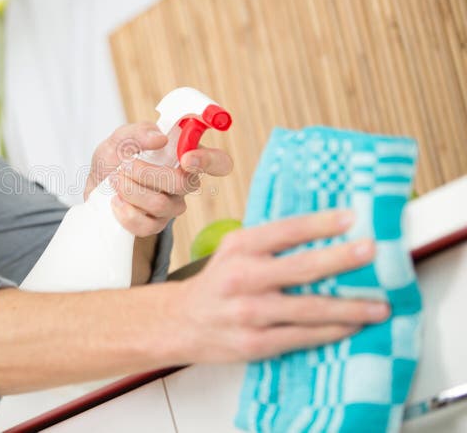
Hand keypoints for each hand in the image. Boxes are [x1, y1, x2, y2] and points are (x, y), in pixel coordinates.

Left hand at [84, 122, 232, 236]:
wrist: (96, 187)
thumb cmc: (116, 159)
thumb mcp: (121, 138)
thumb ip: (139, 132)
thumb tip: (160, 138)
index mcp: (185, 156)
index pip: (219, 162)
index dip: (209, 161)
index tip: (186, 158)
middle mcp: (184, 182)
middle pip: (183, 184)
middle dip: (147, 173)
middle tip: (125, 165)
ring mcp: (171, 206)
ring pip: (160, 204)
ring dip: (131, 190)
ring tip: (116, 180)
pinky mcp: (155, 225)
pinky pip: (146, 225)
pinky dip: (125, 211)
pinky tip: (116, 201)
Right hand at [172, 209, 389, 362]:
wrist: (181, 322)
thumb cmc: (218, 284)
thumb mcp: (234, 251)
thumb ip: (271, 243)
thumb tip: (328, 233)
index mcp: (239, 247)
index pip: (285, 230)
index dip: (320, 223)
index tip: (352, 218)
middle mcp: (242, 277)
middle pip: (302, 267)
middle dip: (342, 259)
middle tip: (372, 252)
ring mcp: (249, 312)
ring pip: (309, 308)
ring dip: (350, 307)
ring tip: (380, 305)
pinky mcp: (255, 343)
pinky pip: (303, 336)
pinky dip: (332, 332)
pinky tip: (352, 327)